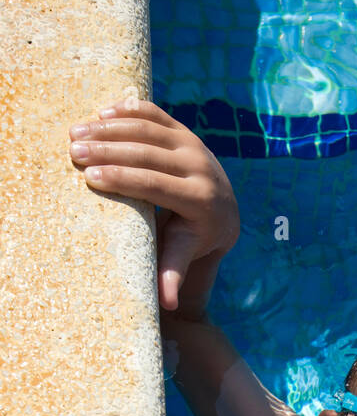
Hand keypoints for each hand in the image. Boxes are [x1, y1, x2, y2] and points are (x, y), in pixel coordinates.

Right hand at [68, 96, 239, 309]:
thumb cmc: (194, 237)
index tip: (89, 177)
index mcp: (199, 198)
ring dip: (108, 127)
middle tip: (73, 151)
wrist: (224, 209)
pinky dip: (125, 110)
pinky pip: (153, 114)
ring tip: (75, 132)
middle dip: (107, 150)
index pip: (155, 184)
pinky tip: (99, 113)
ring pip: (147, 128)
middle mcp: (200, 166)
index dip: (121, 178)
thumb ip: (174, 273)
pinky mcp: (184, 130)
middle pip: (147, 152)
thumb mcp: (185, 253)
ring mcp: (193, 143)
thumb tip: (168, 305)